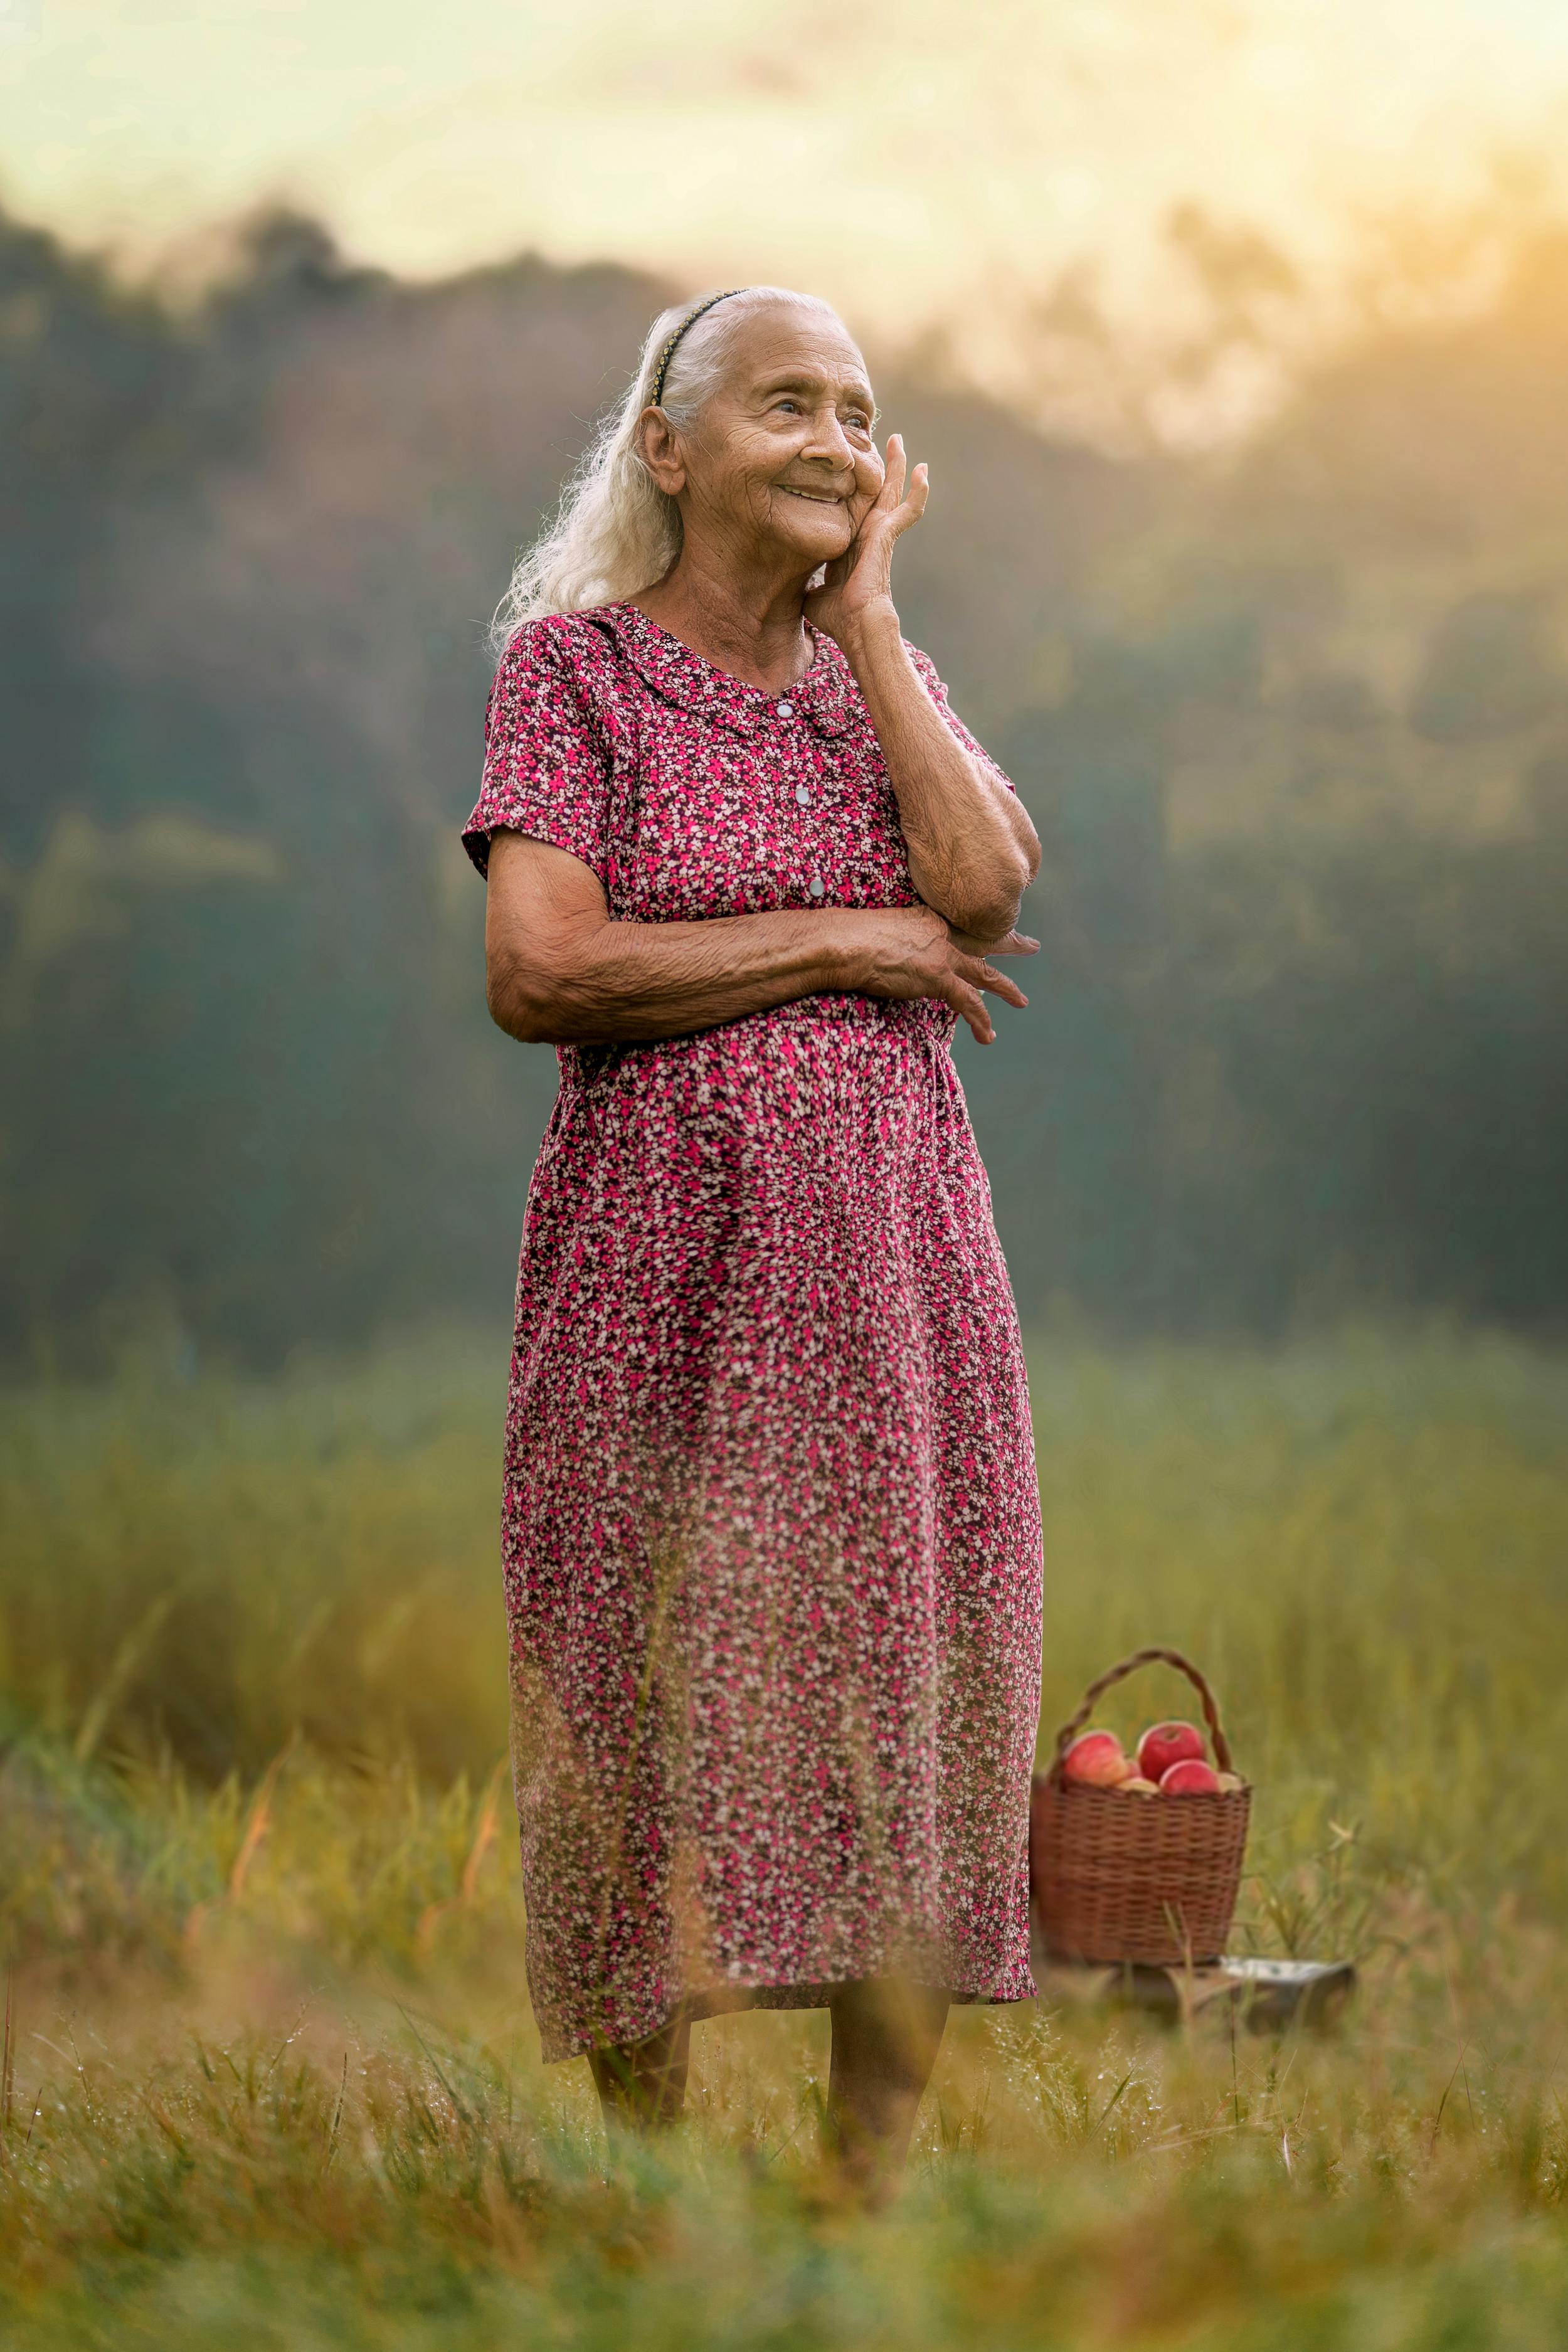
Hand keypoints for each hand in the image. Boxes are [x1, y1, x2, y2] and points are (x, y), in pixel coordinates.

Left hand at [804, 433, 926, 649]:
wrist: (856, 623)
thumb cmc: (837, 615)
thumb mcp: (812, 593)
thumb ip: (806, 583)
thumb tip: (794, 587)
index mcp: (850, 544)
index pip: (852, 509)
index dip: (849, 489)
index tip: (843, 469)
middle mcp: (867, 535)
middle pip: (875, 494)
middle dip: (877, 469)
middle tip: (880, 444)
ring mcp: (880, 532)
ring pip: (892, 491)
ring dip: (896, 467)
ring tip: (898, 441)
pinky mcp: (888, 533)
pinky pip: (909, 508)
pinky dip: (918, 491)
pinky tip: (923, 470)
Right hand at [846, 906, 1037, 1045]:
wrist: (845, 944)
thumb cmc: (847, 937)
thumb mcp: (876, 930)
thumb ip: (893, 941)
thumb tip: (887, 954)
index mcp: (927, 918)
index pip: (959, 927)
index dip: (974, 933)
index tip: (986, 936)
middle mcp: (941, 933)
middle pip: (984, 940)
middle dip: (1010, 943)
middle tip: (1030, 945)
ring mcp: (943, 955)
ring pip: (985, 973)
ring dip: (1006, 989)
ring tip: (1021, 1000)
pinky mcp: (939, 977)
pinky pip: (969, 1003)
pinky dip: (980, 1021)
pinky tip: (987, 1035)